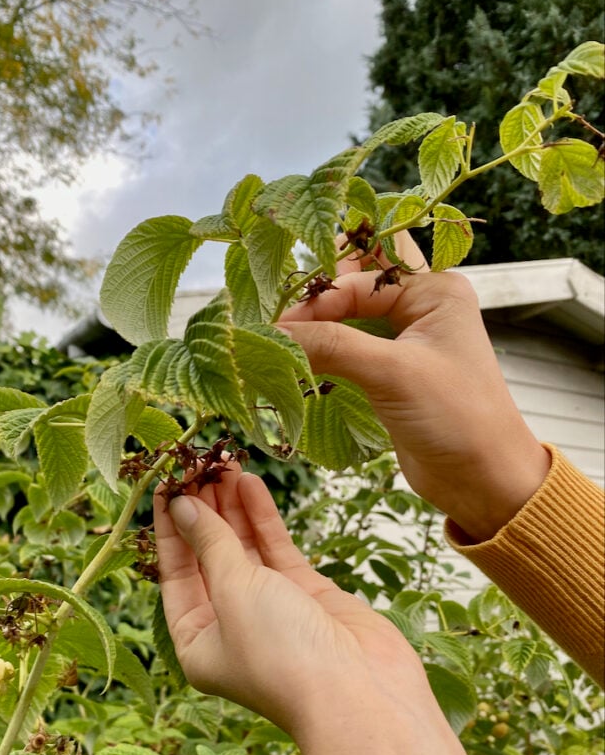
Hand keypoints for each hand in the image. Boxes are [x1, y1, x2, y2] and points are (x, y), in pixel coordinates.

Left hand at [154, 461, 479, 754]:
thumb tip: (183, 507)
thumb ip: (211, 544)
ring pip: (244, 549)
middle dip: (203, 512)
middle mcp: (229, 625)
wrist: (359, 694)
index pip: (174, 573)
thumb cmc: (282, 655)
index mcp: (196, 641)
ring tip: (224, 463)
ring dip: (233, 509)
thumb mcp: (232, 592)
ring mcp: (270, 609)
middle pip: (208, 557)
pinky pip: (276, 550)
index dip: (170, 528)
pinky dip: (263, 519)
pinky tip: (251, 484)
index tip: (166, 483)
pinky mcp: (306, 596)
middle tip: (199, 464)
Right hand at [279, 233, 550, 541]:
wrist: (484, 480)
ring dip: (316, 324)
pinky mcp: (390, 371)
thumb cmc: (457, 418)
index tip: (281, 325)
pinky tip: (296, 358)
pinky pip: (348, 346)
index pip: (361, 274)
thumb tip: (270, 333)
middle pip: (355, 281)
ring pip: (348, 315)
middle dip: (316, 295)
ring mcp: (404, 339)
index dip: (320, 296)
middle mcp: (420, 305)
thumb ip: (331, 346)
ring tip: (278, 338)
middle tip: (276, 317)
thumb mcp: (392, 374)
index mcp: (435, 289)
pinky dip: (322, 350)